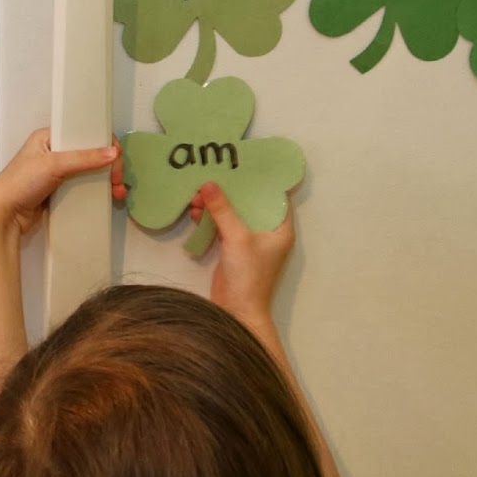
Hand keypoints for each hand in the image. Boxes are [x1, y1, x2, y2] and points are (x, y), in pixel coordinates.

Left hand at [0, 129, 119, 236]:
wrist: (4, 216)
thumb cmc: (18, 184)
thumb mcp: (53, 165)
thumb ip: (84, 158)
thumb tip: (111, 153)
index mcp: (49, 138)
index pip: (83, 133)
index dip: (103, 143)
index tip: (116, 157)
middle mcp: (54, 153)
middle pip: (90, 154)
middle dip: (108, 166)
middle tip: (118, 179)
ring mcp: (57, 174)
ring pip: (88, 172)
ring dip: (105, 180)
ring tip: (116, 191)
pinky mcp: (59, 192)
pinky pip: (83, 188)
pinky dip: (96, 192)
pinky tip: (106, 198)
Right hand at [190, 181, 295, 327]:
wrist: (237, 312)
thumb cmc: (248, 275)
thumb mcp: (237, 237)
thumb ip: (223, 209)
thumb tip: (208, 183)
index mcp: (280, 228)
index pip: (275, 196)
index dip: (260, 180)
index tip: (243, 164)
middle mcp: (267, 233)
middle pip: (249, 203)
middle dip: (229, 191)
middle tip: (211, 178)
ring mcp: (249, 242)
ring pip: (233, 215)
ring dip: (216, 206)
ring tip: (196, 197)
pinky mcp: (233, 250)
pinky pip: (222, 228)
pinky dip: (210, 220)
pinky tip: (195, 213)